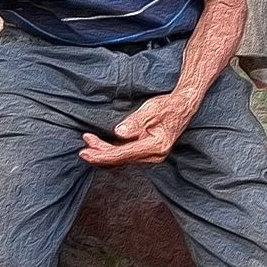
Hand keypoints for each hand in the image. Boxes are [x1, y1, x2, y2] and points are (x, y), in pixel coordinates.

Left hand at [79, 93, 197, 166]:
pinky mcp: (148, 152)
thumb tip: (118, 133)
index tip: (86, 152)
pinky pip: (126, 156)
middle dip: (100, 154)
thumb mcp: (151, 109)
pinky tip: (102, 146)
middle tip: (83, 149)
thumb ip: (135, 122)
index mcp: (155, 147)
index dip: (102, 154)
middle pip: (121, 160)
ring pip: (123, 159)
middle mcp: (154, 156)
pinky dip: (113, 152)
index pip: (123, 155)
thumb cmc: (168, 106)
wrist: (184, 106)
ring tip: (89, 143)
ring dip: (105, 153)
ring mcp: (152, 156)